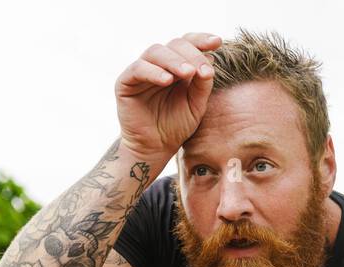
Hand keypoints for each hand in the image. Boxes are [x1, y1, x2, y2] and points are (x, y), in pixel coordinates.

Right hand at [115, 33, 220, 162]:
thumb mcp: (196, 104)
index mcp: (176, 66)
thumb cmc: (176, 126)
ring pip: (156, 51)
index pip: (188, 43)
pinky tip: (167, 81)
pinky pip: (138, 68)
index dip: (201, 40)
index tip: (217, 42)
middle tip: (203, 71)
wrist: (156, 148)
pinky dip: (153, 72)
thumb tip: (210, 60)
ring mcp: (141, 71)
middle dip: (191, 54)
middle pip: (174, 44)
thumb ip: (202, 84)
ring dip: (174, 60)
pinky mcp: (125, 82)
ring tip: (188, 73)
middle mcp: (159, 64)